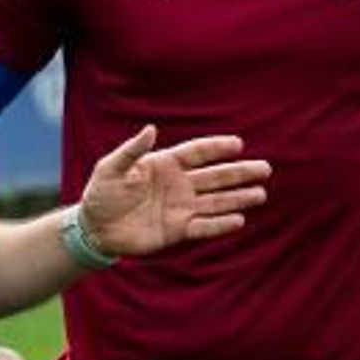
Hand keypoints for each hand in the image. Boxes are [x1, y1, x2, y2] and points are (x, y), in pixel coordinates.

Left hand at [77, 124, 268, 256]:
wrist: (95, 227)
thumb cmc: (101, 193)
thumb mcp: (110, 167)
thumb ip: (132, 150)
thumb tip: (151, 129)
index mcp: (165, 164)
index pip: (197, 153)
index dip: (217, 148)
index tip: (238, 144)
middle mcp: (179, 185)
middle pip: (215, 176)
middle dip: (239, 173)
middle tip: (264, 169)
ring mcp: (181, 207)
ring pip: (216, 201)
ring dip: (238, 198)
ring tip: (260, 194)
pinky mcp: (178, 230)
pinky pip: (203, 226)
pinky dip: (220, 224)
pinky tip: (239, 219)